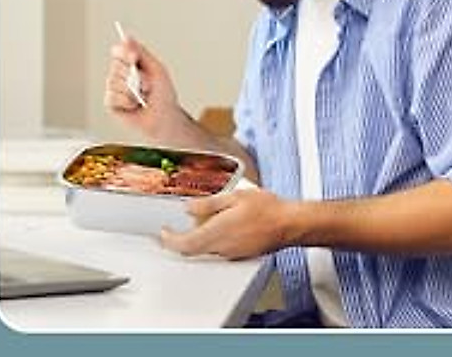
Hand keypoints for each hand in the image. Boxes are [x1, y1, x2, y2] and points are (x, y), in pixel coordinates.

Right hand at [104, 35, 183, 137]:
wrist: (163, 117)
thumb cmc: (163, 93)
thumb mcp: (156, 69)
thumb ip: (141, 53)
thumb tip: (127, 37)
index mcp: (131, 63)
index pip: (118, 51)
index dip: (124, 52)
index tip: (134, 57)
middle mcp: (120, 73)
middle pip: (116, 66)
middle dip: (135, 76)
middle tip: (148, 85)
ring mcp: (114, 88)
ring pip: (114, 82)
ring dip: (133, 90)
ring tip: (143, 96)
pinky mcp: (111, 103)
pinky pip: (113, 97)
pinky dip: (127, 101)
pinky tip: (135, 105)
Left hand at [161, 188, 293, 259]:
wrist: (288, 224)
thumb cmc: (267, 209)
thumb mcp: (235, 196)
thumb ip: (209, 204)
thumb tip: (190, 208)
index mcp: (215, 232)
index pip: (182, 243)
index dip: (168, 240)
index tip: (163, 233)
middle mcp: (219, 248)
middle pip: (191, 249)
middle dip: (182, 239)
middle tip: (178, 227)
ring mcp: (230, 254)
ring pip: (205, 249)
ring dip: (200, 238)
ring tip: (208, 220)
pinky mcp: (240, 255)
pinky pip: (219, 250)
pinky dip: (214, 240)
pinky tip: (225, 226)